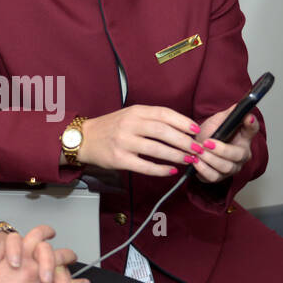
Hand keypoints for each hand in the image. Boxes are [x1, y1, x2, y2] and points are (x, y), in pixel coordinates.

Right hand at [76, 105, 203, 175]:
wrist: (85, 139)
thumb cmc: (112, 127)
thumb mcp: (130, 115)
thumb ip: (152, 119)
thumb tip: (182, 128)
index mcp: (135, 111)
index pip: (164, 114)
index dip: (182, 122)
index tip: (196, 130)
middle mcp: (129, 125)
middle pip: (163, 131)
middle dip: (184, 141)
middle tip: (197, 148)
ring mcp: (124, 142)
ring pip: (156, 149)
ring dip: (176, 156)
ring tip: (189, 160)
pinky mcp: (119, 159)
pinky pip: (144, 166)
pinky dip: (160, 170)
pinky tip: (171, 171)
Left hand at [191, 107, 260, 183]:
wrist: (195, 146)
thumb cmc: (210, 133)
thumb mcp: (218, 121)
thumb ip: (229, 114)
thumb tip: (238, 106)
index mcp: (243, 137)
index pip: (252, 129)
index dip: (252, 124)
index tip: (248, 117)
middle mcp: (241, 155)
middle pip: (238, 155)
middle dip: (221, 149)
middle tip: (207, 143)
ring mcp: (231, 167)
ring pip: (225, 167)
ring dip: (210, 159)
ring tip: (198, 151)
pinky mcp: (219, 177)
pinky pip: (213, 177)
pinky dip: (203, 169)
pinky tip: (195, 161)